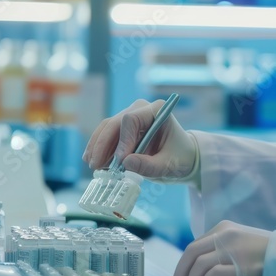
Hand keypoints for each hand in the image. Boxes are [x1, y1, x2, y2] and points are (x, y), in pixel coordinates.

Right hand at [83, 99, 197, 180]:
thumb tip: (126, 162)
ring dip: (97, 147)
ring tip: (93, 165)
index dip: (122, 140)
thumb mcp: (168, 165)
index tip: (120, 161)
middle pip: (114, 123)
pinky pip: (107, 135)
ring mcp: (131, 116)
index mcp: (157, 111)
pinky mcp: (124, 128)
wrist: (183, 157)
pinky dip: (100, 149)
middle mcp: (141, 109)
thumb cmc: (180, 158)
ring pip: (107, 128)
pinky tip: (96, 162)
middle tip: (95, 165)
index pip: (131, 120)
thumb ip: (149, 165)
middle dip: (103, 144)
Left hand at [169, 221, 270, 275]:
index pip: (194, 246)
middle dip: (180, 274)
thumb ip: (220, 249)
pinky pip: (212, 275)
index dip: (182, 265)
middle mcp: (224, 235)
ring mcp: (231, 250)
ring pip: (199, 265)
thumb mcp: (239, 243)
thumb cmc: (265, 254)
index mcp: (223, 228)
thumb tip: (198, 269)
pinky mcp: (239, 266)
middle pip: (191, 253)